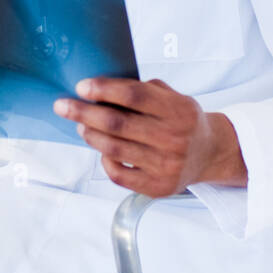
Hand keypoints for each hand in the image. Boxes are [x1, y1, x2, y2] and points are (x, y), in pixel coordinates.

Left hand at [54, 77, 244, 197]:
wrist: (210, 153)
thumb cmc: (183, 119)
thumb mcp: (173, 96)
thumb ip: (143, 90)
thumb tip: (101, 86)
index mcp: (177, 110)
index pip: (134, 96)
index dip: (104, 90)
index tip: (81, 86)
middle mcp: (173, 138)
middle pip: (118, 124)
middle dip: (84, 113)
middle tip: (62, 105)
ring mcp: (166, 165)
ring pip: (114, 149)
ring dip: (90, 135)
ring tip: (79, 126)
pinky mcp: (158, 187)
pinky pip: (120, 174)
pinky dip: (105, 159)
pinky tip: (101, 148)